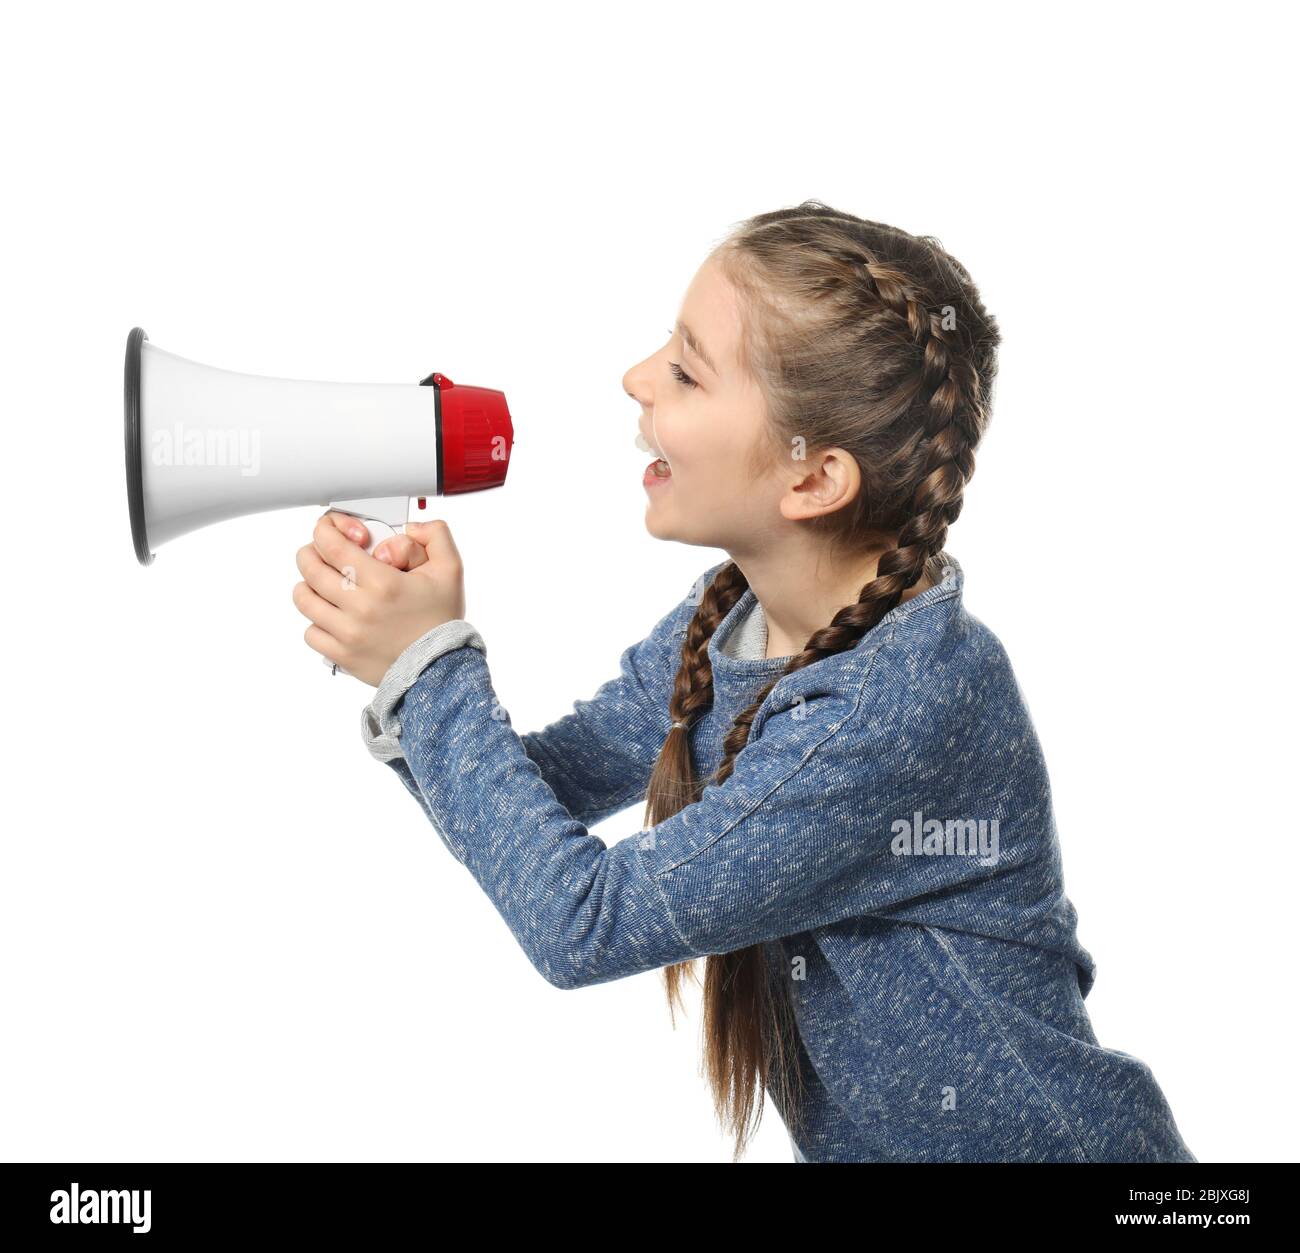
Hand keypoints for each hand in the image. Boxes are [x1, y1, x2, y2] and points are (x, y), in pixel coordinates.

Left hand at [293, 512, 465, 685]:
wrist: (442, 669)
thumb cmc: (442, 620)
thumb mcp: (450, 569)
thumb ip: (434, 535)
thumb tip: (409, 526)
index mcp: (383, 583)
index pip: (332, 545)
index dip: (326, 530)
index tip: (332, 530)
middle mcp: (361, 608)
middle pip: (310, 568)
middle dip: (313, 552)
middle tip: (324, 553)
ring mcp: (347, 634)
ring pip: (304, 598)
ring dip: (309, 585)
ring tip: (325, 583)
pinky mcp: (342, 655)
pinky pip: (310, 632)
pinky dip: (316, 621)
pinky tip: (333, 615)